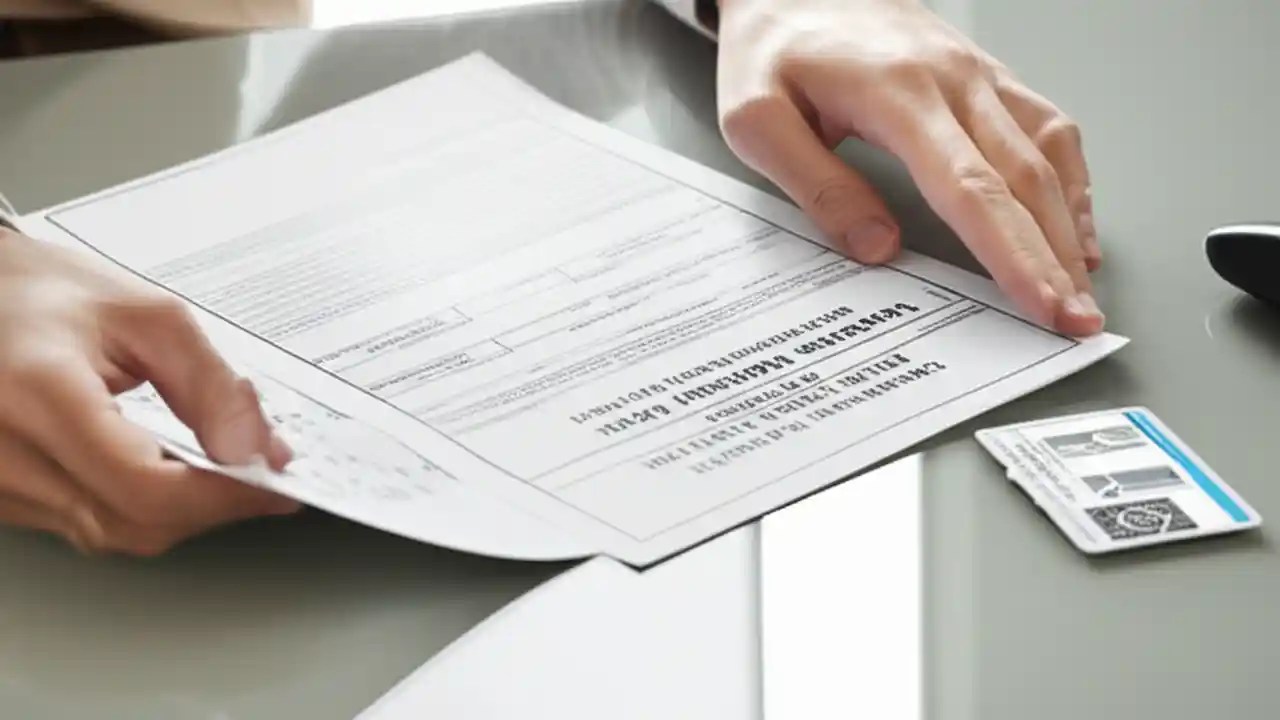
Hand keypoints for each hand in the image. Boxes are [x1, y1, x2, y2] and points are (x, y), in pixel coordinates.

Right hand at [0, 229, 297, 555]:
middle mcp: (3, 450)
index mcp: (37, 391)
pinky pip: (83, 525)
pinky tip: (165, 472)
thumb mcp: (147, 316)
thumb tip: (258, 451)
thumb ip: (211, 386)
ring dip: (178, 511)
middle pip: (133, 523)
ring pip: (112, 535)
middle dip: (211, 506)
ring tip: (216, 467)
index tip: (274, 481)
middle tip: (261, 474)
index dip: (223, 494)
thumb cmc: (44, 293)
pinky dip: (138, 508)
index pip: (144, 484)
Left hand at [715, 0, 1102, 334]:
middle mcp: (952, 79)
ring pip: (1048, 150)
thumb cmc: (771, 47)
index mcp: (897, 93)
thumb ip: (816, 185)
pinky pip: (1045, 123)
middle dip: (1057, 259)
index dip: (1012, 254)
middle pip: (1025, 179)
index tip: (1042, 304)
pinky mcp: (982, 72)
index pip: (971, 188)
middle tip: (1080, 322)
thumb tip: (878, 247)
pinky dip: (1070, 176)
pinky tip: (1074, 219)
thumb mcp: (757, 119)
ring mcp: (975, 72)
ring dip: (1072, 223)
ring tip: (1082, 286)